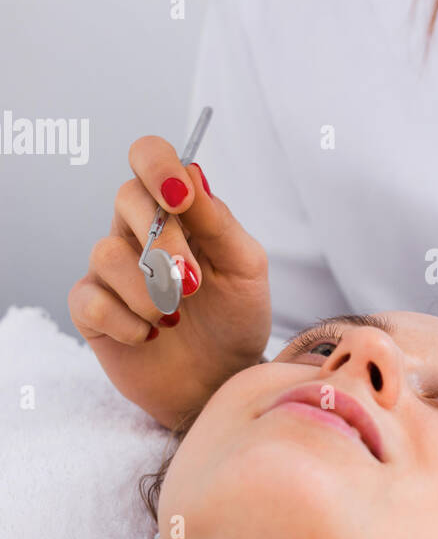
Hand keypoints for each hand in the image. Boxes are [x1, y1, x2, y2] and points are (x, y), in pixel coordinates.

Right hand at [69, 135, 270, 427]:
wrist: (224, 380)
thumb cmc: (236, 317)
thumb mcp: (244, 267)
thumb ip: (218, 220)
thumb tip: (191, 172)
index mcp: (176, 210)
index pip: (149, 158)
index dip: (157, 166)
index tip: (179, 199)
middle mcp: (137, 231)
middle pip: (125, 197)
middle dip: (164, 242)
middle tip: (192, 283)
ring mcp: (111, 271)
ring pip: (106, 252)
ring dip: (150, 291)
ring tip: (176, 317)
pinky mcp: (92, 311)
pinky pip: (91, 300)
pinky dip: (128, 322)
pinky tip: (151, 335)